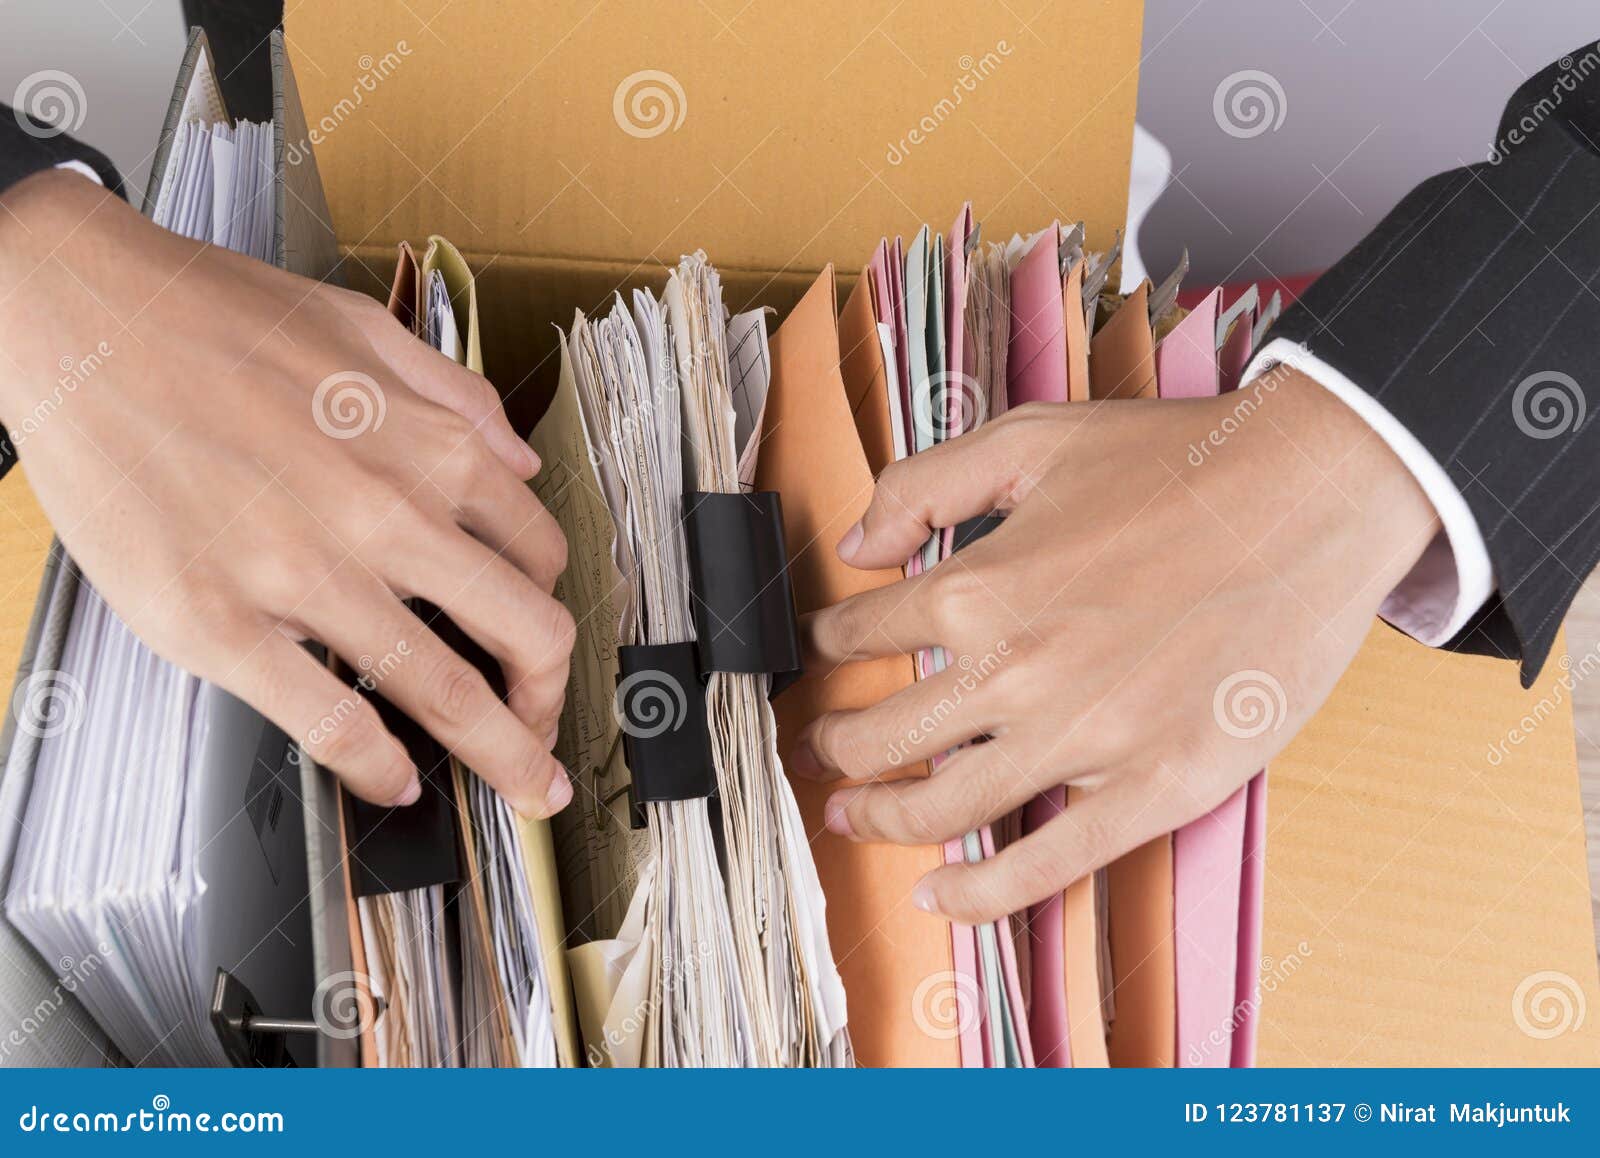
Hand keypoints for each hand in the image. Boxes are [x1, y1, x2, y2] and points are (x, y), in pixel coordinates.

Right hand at [0, 170, 574, 816]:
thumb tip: (521, 462)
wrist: (75, 319)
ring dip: (501, 755)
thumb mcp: (367, 328)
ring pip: (446, 691)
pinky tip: (395, 783)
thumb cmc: (209, 320)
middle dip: (552, 704)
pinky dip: (378, 768)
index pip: (540, 555)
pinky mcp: (220, 624)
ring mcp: (306, 576)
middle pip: (526, 635)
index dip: (554, 616)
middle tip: (547, 739)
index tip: (545, 652)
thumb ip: (458, 398)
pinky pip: (330, 721)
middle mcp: (388, 515)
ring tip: (521, 790)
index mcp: (430, 447)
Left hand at [795, 366, 1440, 922]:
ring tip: (853, 813)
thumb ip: (925, 485)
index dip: (828, 646)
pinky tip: (935, 894)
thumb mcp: (1034, 438)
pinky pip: (1044, 865)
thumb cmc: (1180, 464)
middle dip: (833, 744)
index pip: (859, 635)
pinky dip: (978, 893)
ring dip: (877, 816)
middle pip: (880, 735)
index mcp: (980, 587)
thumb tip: (857, 543)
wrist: (1314, 498)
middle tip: (823, 747)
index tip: (827, 654)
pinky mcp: (1153, 789)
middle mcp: (1017, 673)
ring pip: (941, 808)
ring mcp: (1083, 741)